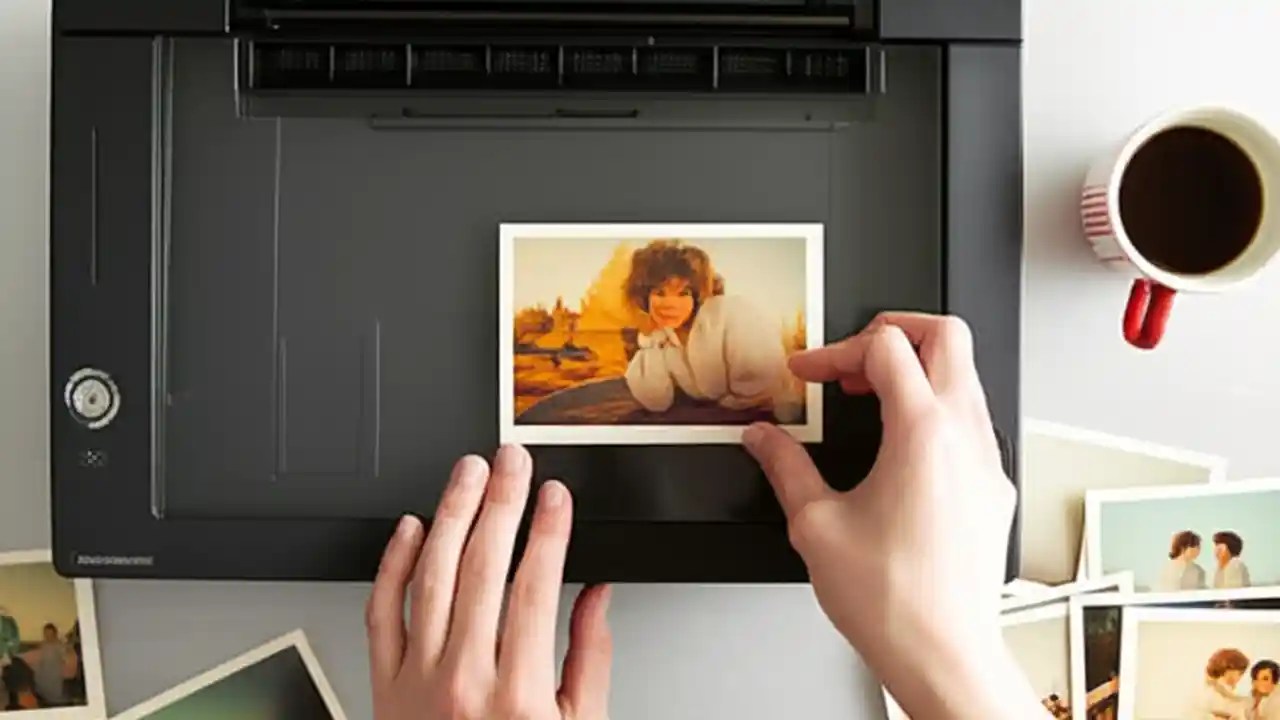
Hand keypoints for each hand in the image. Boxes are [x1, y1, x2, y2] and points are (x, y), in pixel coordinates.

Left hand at [366, 445, 612, 719]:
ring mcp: (417, 682)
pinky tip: (408, 528)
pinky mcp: (383, 687)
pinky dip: (391, 565)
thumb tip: (597, 597)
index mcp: (519, 696)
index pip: (534, 587)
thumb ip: (591, 660)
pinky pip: (380, 613)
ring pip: (430, 578)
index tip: (557, 495)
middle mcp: (463, 683)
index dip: (548, 531)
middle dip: (501, 503)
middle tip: (512, 462)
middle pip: (481, 568)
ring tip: (466, 474)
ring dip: (449, 515)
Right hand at [742, 312, 1045, 719]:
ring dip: (918, 371)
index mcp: (921, 431)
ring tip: (873, 398)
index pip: (885, 346)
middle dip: (895, 330)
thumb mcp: (815, 523)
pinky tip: (902, 446)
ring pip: (966, 375)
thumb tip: (764, 438)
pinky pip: (973, 422)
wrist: (943, 652)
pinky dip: (936, 411)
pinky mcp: (994, 488)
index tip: (809, 375)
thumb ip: (785, 466)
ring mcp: (986, 461)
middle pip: (947, 335)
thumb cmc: (893, 599)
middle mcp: (965, 436)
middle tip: (855, 356)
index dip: (835, 351)